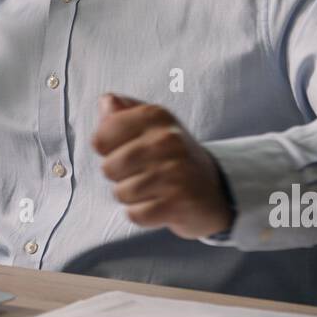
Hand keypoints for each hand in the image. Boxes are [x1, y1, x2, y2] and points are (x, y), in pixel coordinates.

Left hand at [91, 94, 233, 239]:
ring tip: (152, 189)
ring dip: (131, 197)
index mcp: (156, 116)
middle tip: (140, 174)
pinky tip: (159, 203)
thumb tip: (106, 101)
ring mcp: (175, 172)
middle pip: (109, 167)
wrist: (215, 190)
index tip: (122, 151)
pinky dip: (143, 214)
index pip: (102, 136)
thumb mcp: (153, 126)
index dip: (106, 150)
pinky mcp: (179, 202)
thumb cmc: (174, 156)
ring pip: (121, 193)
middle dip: (118, 177)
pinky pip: (136, 214)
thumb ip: (124, 113)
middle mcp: (167, 140)